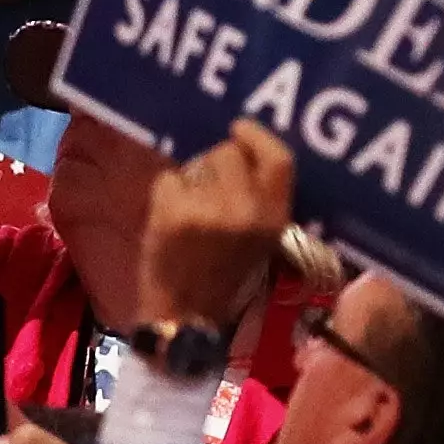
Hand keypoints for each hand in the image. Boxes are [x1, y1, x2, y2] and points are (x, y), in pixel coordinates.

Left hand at [136, 120, 294, 335]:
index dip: (258, 136)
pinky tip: (170, 218)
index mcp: (275, 218)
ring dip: (189, 177)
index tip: (240, 126)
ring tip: (190, 207)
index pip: (278, 159)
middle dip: (214, 160)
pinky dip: (165, 192)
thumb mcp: (261, 240)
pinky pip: (167, 180)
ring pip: (194, 164)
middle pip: (228, 152)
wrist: (187, 317)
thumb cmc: (225, 278)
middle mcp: (246, 211)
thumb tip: (244, 151)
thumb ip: (260, 200)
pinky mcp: (172, 214)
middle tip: (207, 183)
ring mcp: (207, 211)